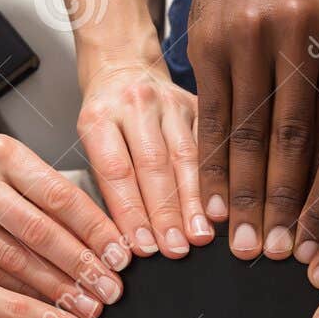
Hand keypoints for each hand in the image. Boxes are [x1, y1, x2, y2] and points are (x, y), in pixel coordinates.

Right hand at [0, 132, 129, 312]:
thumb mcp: (20, 166)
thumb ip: (59, 196)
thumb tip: (112, 244)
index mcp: (2, 153)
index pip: (59, 195)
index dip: (95, 230)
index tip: (121, 257)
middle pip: (37, 231)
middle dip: (80, 266)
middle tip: (110, 291)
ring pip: (14, 261)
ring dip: (56, 289)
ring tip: (87, 308)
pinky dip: (24, 298)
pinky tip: (50, 312)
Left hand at [77, 57, 214, 258]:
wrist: (125, 69)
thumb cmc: (107, 119)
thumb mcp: (92, 147)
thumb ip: (111, 188)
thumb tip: (134, 241)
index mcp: (100, 116)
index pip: (117, 171)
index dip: (131, 212)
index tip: (142, 247)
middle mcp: (137, 105)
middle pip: (154, 165)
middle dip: (166, 213)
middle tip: (175, 249)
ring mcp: (172, 103)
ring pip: (187, 158)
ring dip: (195, 202)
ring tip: (200, 235)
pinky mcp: (200, 105)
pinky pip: (214, 146)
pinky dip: (219, 181)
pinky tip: (226, 207)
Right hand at [189, 0, 318, 259]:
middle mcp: (293, 38)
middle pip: (287, 139)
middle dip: (283, 204)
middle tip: (281, 254)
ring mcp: (246, 43)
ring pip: (245, 135)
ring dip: (243, 196)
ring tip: (245, 243)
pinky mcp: (207, 50)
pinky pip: (210, 121)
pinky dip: (210, 167)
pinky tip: (212, 205)